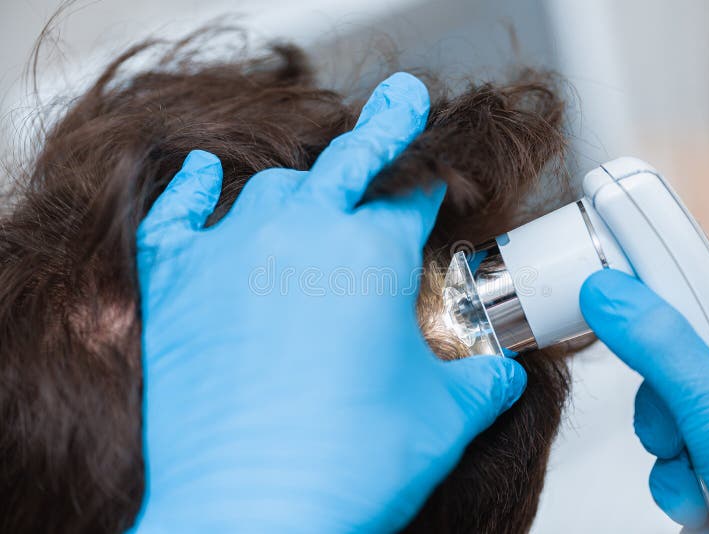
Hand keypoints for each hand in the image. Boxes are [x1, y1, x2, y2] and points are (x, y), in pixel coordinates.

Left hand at [132, 73, 525, 531]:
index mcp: (373, 255)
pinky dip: (189, 191)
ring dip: (303, 187)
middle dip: (383, 134)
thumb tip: (505, 374)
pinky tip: (201, 173)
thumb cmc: (349, 465)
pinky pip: (176, 215)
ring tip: (319, 195)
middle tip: (401, 105)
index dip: (433, 190)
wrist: (254, 513)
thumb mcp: (444, 418)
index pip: (414, 198)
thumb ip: (483, 382)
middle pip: (350, 165)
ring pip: (273, 188)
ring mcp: (234, 253)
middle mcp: (302, 235)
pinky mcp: (179, 286)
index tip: (437, 191)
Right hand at [579, 246, 708, 529]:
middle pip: (677, 338)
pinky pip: (669, 438)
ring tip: (697, 458)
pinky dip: (674, 467)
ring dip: (665, 434)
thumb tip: (609, 295)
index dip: (672, 265)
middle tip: (674, 398)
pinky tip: (701, 483)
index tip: (621, 265)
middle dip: (660, 381)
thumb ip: (660, 346)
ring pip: (665, 394)